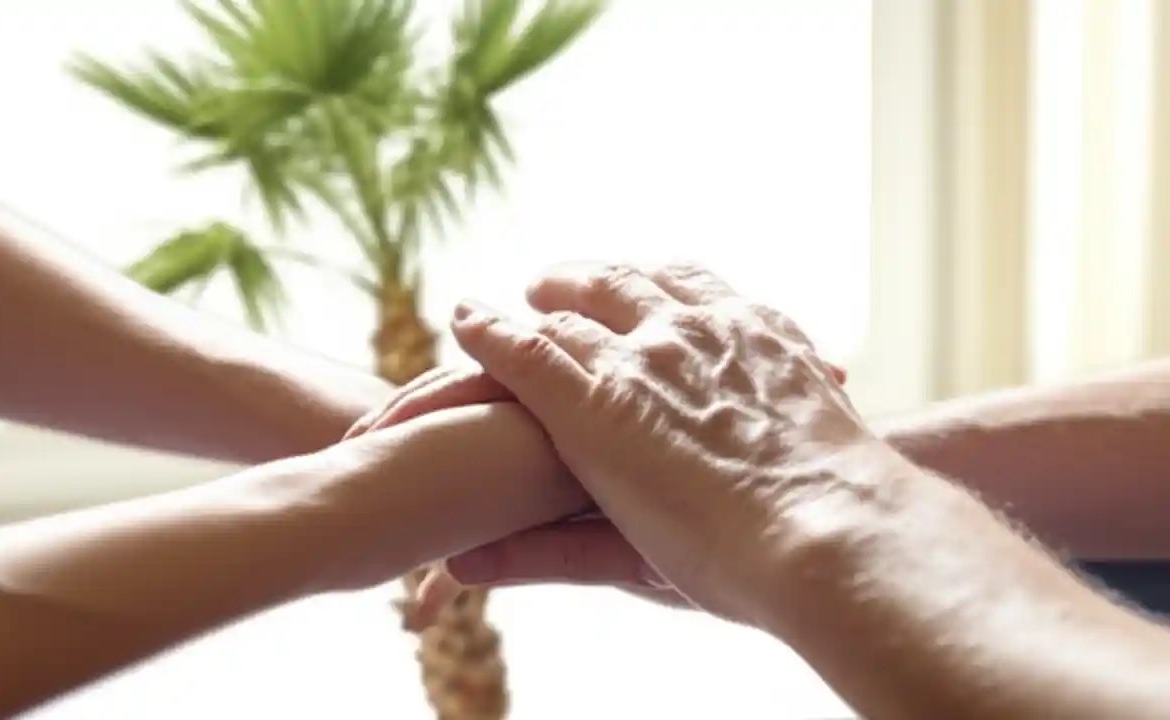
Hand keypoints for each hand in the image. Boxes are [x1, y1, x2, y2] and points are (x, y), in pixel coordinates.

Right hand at [438, 262, 876, 626]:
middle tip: (537, 288)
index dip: (490, 330)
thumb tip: (465, 563)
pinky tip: (680, 291)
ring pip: (647, 277)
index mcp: (605, 404)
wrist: (839, 533)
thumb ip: (544, 551)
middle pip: (585, 294)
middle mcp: (653, 350)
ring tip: (603, 277)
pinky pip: (711, 285)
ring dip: (615, 273)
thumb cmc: (728, 560)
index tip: (466, 315)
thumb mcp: (626, 559)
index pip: (527, 348)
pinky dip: (678, 282)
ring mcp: (714, 330)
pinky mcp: (767, 329)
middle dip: (554, 287)